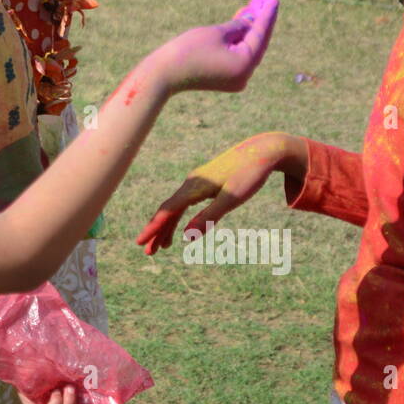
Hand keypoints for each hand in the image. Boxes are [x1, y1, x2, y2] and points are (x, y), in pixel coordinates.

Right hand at [135, 132, 286, 253]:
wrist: (264, 151)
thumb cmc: (250, 175)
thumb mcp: (231, 199)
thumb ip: (209, 217)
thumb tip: (186, 236)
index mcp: (194, 187)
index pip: (167, 211)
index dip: (153, 228)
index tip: (139, 243)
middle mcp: (191, 183)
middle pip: (168, 210)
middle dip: (157, 231)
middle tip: (149, 252)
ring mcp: (197, 182)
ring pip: (176, 207)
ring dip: (168, 226)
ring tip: (164, 246)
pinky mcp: (205, 183)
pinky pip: (185, 203)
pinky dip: (179, 217)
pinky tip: (180, 226)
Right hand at [151, 0, 277, 94]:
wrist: (164, 74)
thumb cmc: (188, 50)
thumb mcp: (216, 32)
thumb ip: (237, 26)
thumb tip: (251, 21)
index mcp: (245, 64)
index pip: (260, 35)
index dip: (266, 15)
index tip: (273, 0)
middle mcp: (244, 75)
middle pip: (256, 44)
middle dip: (259, 22)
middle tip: (265, 1)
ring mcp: (235, 79)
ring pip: (247, 50)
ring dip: (249, 30)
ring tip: (254, 9)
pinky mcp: (225, 79)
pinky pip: (238, 57)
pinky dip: (239, 42)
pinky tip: (240, 26)